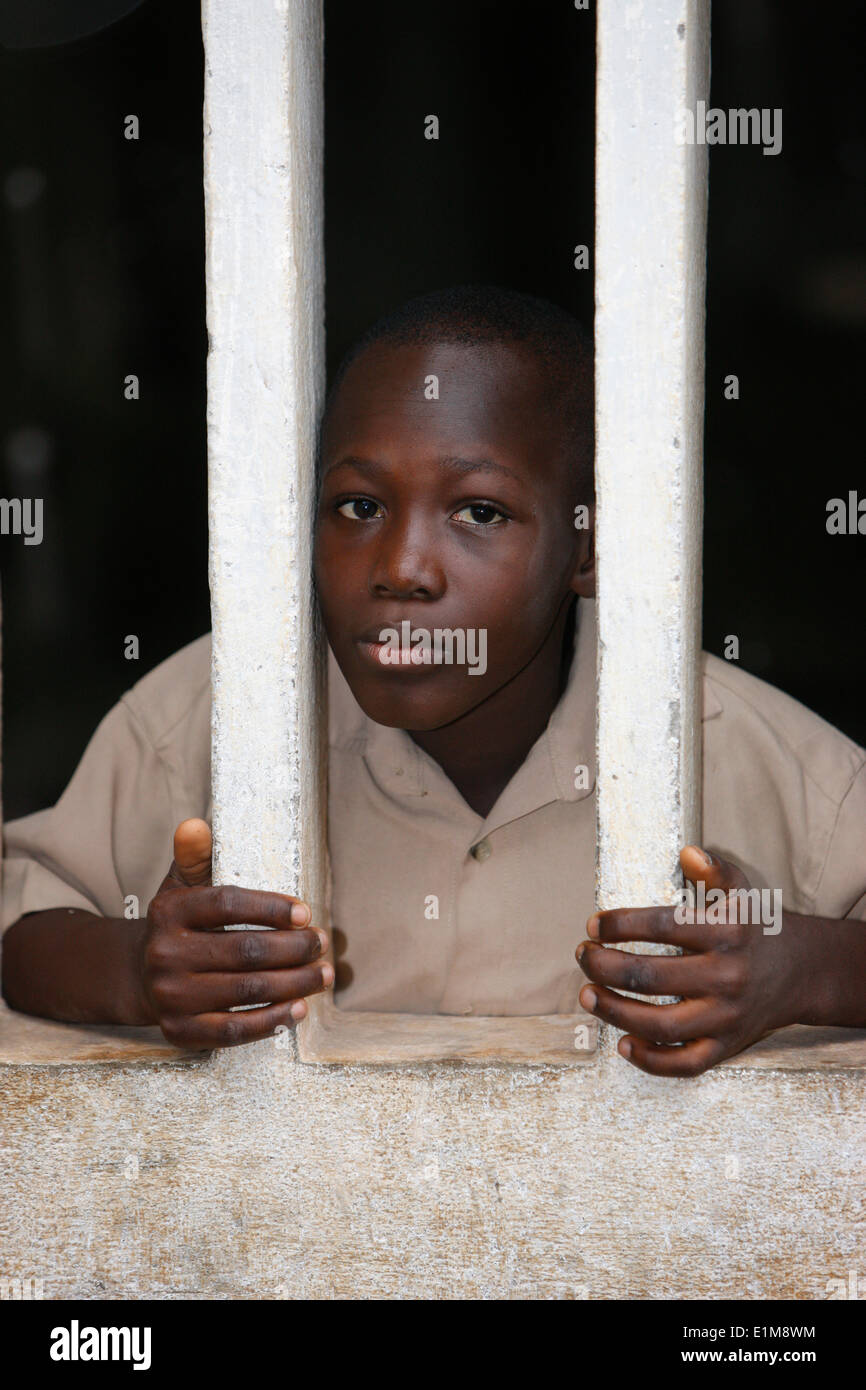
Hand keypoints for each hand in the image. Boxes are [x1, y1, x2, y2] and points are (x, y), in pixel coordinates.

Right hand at [139, 818, 331, 1048]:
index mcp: (169, 911)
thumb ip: (195, 857)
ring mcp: (170, 996)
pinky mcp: (180, 1031)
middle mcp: (164, 954)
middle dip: (295, 948)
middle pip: (245, 951)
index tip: (306, 912)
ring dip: (295, 983)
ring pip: (247, 990)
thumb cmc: (180, 926)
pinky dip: (272, 1021)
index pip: (227, 904)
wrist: (140, 977)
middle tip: (322, 943)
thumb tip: (195, 826)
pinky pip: (234, 1030)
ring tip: (322, 973)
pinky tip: (300, 1008)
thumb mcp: (181, 886)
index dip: (271, 908)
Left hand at [575, 845, 806, 1076]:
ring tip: (587, 994)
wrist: (800, 972)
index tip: (593, 925)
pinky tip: (621, 1043)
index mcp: (727, 933)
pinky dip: (651, 1060)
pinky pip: (686, 1064)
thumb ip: (715, 870)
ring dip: (616, 1011)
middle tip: (583, 956)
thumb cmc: (754, 928)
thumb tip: (687, 853)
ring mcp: (727, 1016)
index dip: (620, 925)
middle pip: (653, 978)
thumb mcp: (742, 891)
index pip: (662, 926)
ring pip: (663, 1025)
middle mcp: (727, 976)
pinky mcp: (727, 1046)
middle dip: (606, 967)